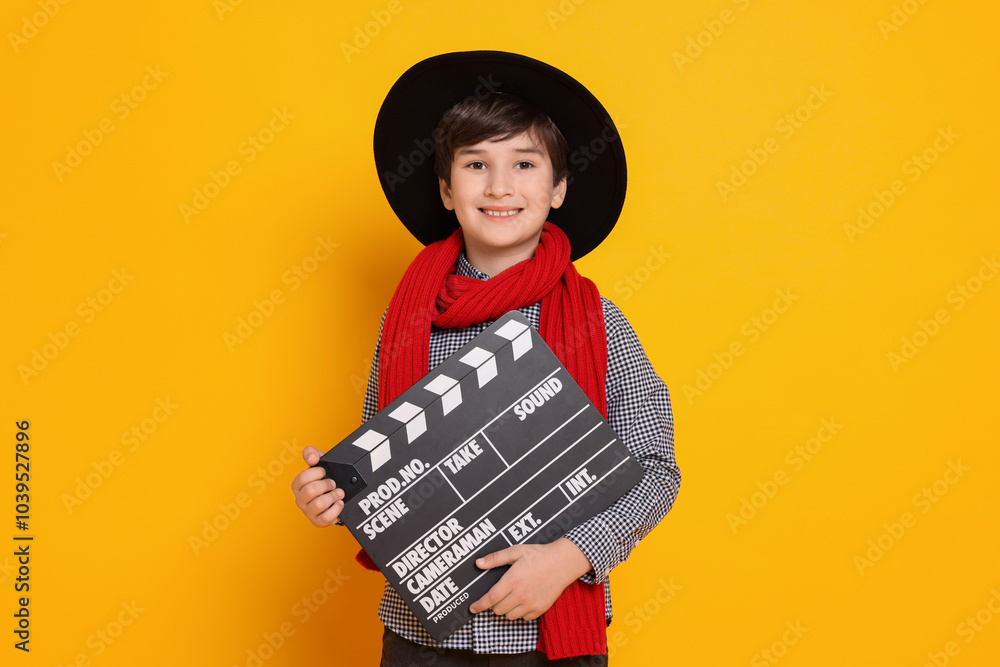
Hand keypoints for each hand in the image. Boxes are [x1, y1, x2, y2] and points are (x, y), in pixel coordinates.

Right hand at [291, 446, 343, 526]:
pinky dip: (337, 508)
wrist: (336, 497)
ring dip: (333, 496)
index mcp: (298, 486)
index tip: (324, 472)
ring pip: (319, 504)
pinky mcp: (318, 522)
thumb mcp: (319, 464)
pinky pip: (326, 517)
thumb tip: (312, 457)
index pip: (302, 478)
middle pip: (311, 490)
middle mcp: (300, 499)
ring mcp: (308, 512)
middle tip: (333, 483)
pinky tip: (340, 503)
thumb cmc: (325, 480)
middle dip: (327, 484)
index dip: (317, 472)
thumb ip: (311, 453)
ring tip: (339, 493)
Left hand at [468, 538, 592, 620]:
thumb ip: (496, 558)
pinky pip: (524, 617)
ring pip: (509, 616)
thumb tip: (478, 564)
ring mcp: (531, 604)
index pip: (490, 599)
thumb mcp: (516, 551)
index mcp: (512, 580)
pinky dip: (520, 612)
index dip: (479, 605)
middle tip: (498, 594)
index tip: (472, 608)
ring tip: (512, 596)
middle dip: (494, 604)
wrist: (563, 562)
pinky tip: (524, 600)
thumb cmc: (539, 555)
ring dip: (506, 609)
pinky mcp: (540, 609)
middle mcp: (520, 595)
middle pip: (498, 610)